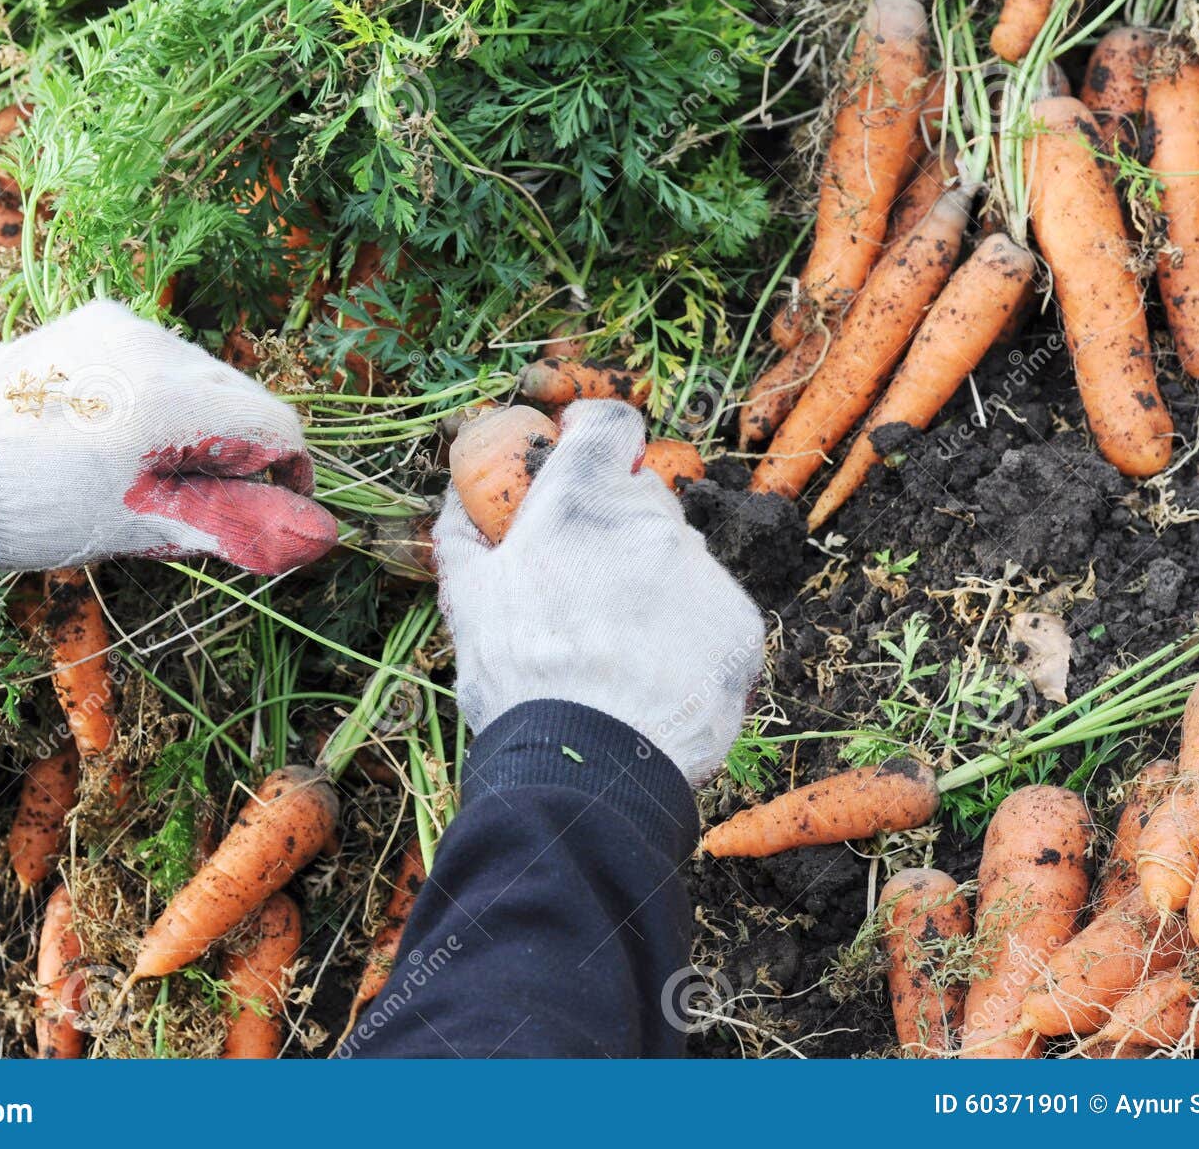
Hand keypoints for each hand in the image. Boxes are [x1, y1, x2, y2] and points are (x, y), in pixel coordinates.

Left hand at [0, 300, 337, 573]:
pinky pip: (158, 353)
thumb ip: (241, 523)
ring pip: (202, 371)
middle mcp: (156, 346)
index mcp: (173, 399)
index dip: (286, 472)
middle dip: (238, 446)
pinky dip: (159, 389)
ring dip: (198, 415)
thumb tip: (319, 535)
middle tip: (197, 492)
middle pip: (242, 395)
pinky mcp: (95, 319)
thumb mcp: (150, 525)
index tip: (266, 505)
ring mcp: (123, 326)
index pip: (276, 425)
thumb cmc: (47, 511)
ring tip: (148, 459)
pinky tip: (121, 424)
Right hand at [433, 401, 764, 784]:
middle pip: (645, 499)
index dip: (599, 434)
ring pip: (682, 558)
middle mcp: (650, 521)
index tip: (588, 451)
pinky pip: (716, 611)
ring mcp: (702, 571)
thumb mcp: (467, 602)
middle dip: (619, 530)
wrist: (587, 773)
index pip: (610, 424)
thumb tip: (457, 499)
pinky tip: (659, 675)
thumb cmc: (520, 685)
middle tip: (591, 590)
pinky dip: (693, 633)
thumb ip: (464, 535)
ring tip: (622, 650)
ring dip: (656, 585)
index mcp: (580, 503)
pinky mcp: (740, 623)